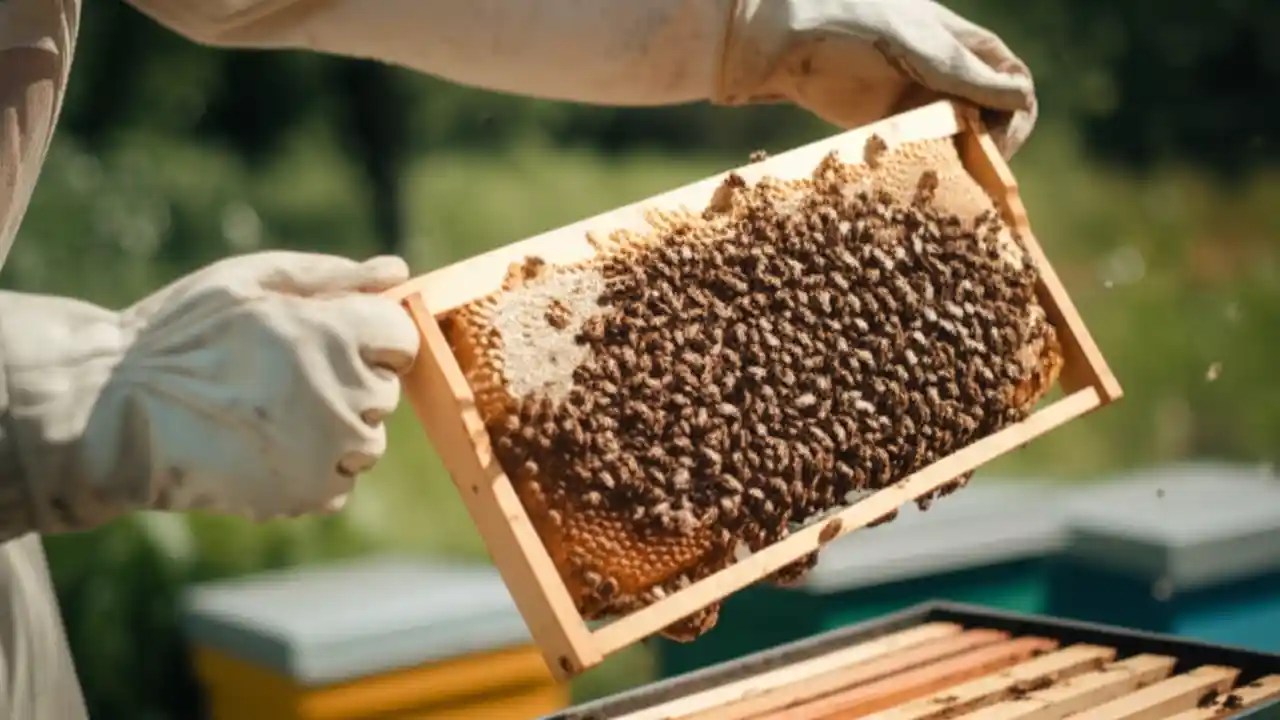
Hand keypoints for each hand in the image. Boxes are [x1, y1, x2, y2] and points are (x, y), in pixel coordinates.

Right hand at [0, 252, 417, 534]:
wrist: (112, 412)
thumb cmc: (182, 334)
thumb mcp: (252, 279)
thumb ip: (334, 277)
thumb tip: (397, 271)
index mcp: (340, 332)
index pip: (402, 338)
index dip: (366, 337)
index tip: (325, 340)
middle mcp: (348, 392)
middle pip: (384, 393)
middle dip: (347, 384)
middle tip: (280, 378)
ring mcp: (331, 449)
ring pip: (365, 442)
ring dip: (332, 432)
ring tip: (265, 415)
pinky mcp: (308, 494)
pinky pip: (338, 483)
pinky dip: (311, 472)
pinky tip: (261, 449)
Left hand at [716, 0, 1036, 156]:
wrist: (788, 38)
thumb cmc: (859, 24)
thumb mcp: (922, 49)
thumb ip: (968, 75)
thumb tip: (1023, 98)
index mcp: (967, 48)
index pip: (1015, 85)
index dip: (1016, 118)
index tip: (996, 147)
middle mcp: (948, 77)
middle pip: (989, 120)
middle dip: (988, 150)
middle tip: (970, 177)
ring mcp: (916, 102)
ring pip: (955, 141)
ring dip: (957, 165)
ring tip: (947, 189)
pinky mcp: (886, 126)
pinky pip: (919, 152)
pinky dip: (924, 169)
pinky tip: (918, 184)